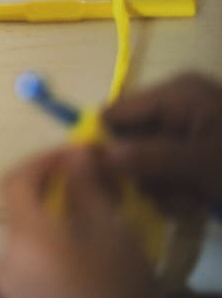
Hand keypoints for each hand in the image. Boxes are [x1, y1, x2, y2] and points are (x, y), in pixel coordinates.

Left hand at [0, 148, 156, 297]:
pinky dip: (43, 241)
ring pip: (20, 232)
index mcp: (24, 239)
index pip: (12, 181)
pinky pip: (22, 256)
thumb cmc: (117, 292)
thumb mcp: (112, 235)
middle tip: (82, 180)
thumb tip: (73, 153)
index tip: (68, 155)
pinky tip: (75, 245)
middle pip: (15, 207)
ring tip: (85, 213)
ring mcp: (5, 283)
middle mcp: (2, 259)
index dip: (38, 162)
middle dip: (46, 188)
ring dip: (46, 215)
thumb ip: (86, 188)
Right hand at [103, 73, 221, 209]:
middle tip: (160, 199)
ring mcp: (188, 123)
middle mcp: (177, 101)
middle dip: (139, 172)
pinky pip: (165, 164)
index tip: (102, 180)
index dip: (103, 142)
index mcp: (177, 93)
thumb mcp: (201, 165)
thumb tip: (97, 155)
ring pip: (144, 156)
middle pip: (128, 136)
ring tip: (182, 204)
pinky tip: (190, 202)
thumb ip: (148, 157)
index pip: (116, 111)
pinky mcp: (196, 145)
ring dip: (157, 186)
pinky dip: (173, 187)